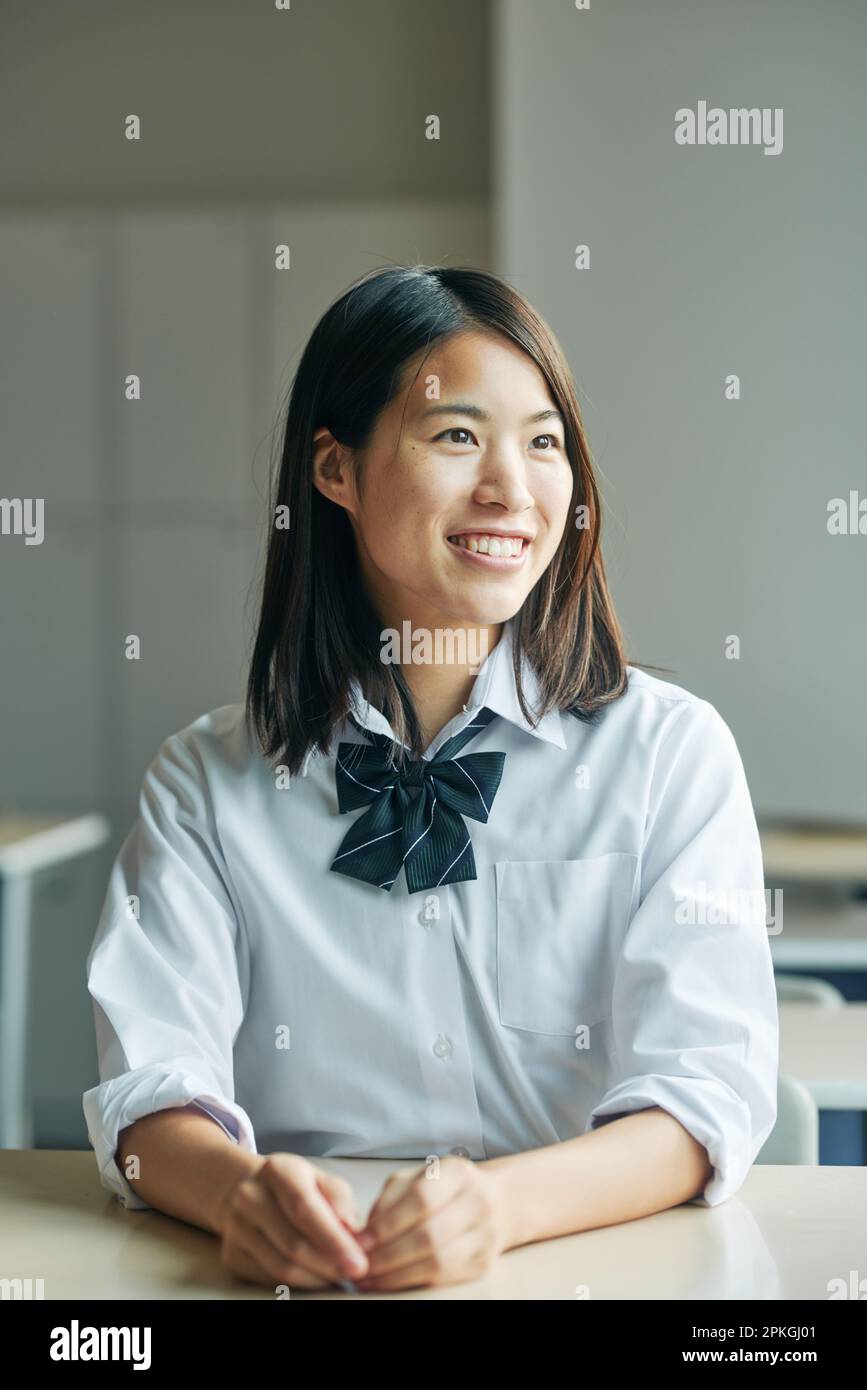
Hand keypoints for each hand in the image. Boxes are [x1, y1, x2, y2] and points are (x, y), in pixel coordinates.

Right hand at [216, 1154, 369, 1289]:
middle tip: (355, 1273)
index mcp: (277, 1170)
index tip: (359, 1262)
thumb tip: (352, 1231)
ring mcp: (237, 1228)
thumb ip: (340, 1200)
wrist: (245, 1190)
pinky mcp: (232, 1255)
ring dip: (316, 1279)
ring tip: (339, 1276)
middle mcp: (250, 1196)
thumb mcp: (320, 1178)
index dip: (333, 1240)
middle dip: (329, 1265)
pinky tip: (316, 1278)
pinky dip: (297, 1284)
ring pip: (281, 1267)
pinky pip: (269, 1278)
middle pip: (293, 1243)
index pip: (305, 1209)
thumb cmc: (292, 1186)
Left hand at [354, 1155, 508, 1291]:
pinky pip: (444, 1278)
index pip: (420, 1200)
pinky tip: (388, 1282)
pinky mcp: (483, 1263)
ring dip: (396, 1275)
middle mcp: (478, 1202)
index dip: (387, 1224)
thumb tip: (362, 1233)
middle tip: (358, 1265)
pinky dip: (411, 1283)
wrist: (496, 1203)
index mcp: (458, 1173)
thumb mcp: (417, 1178)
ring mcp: (485, 1235)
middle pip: (429, 1235)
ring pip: (437, 1262)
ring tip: (368, 1279)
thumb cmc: (444, 1190)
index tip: (359, 1241)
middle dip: (387, 1255)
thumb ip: (390, 1199)